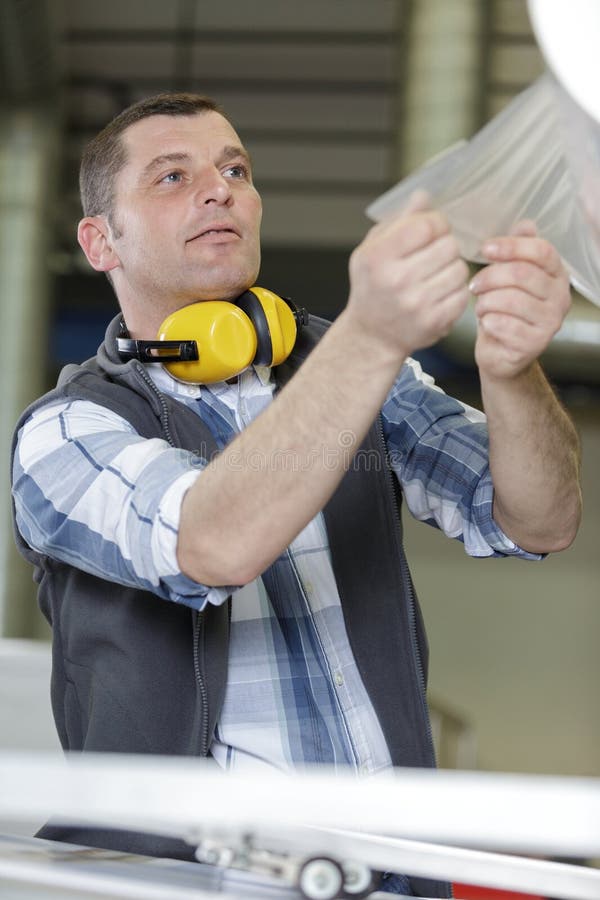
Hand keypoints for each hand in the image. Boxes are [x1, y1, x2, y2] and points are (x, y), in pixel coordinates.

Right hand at [347, 191, 470, 358]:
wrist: (371, 336)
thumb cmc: (372, 286)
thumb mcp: (372, 250)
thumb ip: (398, 221)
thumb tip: (424, 195)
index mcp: (378, 257)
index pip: (426, 225)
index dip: (436, 223)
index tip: (432, 231)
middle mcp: (396, 280)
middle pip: (448, 246)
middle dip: (445, 246)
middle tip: (433, 256)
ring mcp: (417, 304)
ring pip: (460, 269)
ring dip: (452, 268)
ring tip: (436, 275)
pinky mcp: (434, 322)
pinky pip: (463, 294)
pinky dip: (456, 291)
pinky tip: (440, 293)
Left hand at [470, 221, 570, 379]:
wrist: (501, 353)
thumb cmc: (504, 311)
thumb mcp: (510, 277)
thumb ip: (519, 250)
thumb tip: (525, 225)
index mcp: (557, 274)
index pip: (542, 251)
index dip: (511, 246)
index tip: (485, 249)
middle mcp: (561, 297)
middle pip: (522, 274)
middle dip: (490, 276)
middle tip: (475, 284)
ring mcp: (551, 322)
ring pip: (511, 300)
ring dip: (486, 301)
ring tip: (481, 306)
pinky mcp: (535, 343)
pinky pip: (505, 324)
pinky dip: (488, 321)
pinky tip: (487, 322)